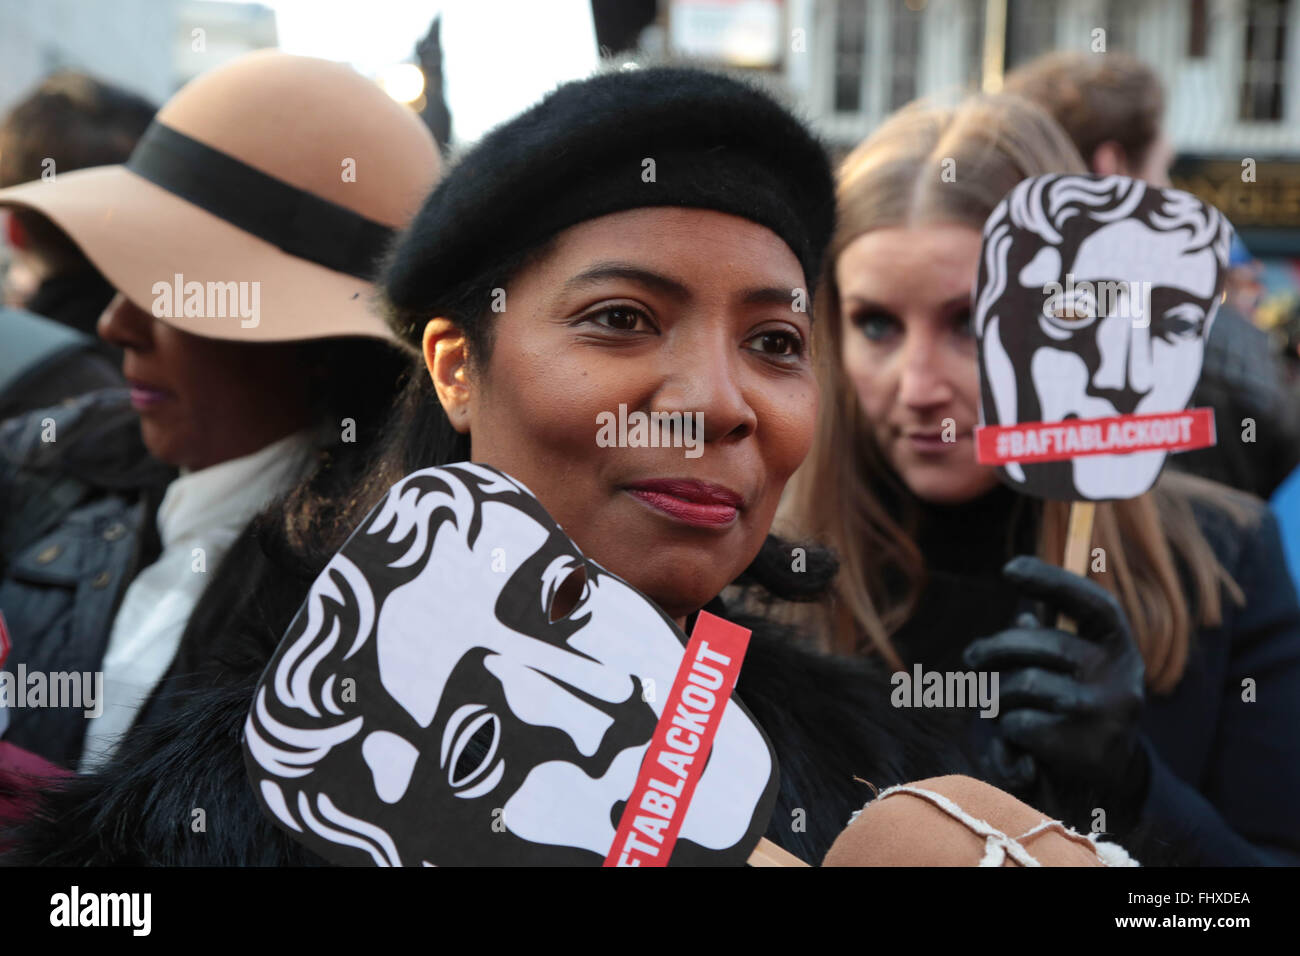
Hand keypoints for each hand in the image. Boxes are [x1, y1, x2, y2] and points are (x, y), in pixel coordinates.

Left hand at [963, 556, 1147, 802]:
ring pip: (1023, 685)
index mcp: (1119, 647)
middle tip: (973, 658)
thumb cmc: (1077, 707)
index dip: (1052, 581)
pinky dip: (1006, 732)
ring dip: (999, 696)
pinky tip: (1017, 743)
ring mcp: (1105, 711)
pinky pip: (1019, 723)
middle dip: (995, 649)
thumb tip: (1023, 617)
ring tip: (1002, 707)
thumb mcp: (1074, 670)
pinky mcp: (1083, 746)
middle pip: (1041, 644)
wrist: (1108, 779)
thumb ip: (1050, 640)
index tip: (1010, 568)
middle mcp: (1120, 675)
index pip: (1092, 602)